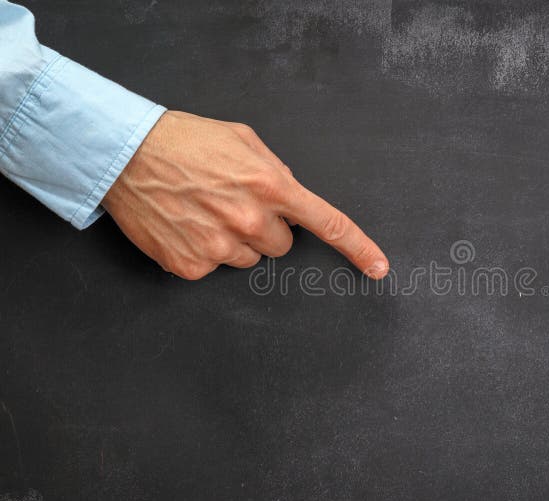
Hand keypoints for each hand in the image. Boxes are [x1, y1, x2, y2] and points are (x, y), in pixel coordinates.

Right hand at [102, 111, 388, 279]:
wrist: (125, 153)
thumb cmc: (185, 141)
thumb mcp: (243, 141)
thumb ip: (277, 172)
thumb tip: (292, 200)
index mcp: (270, 186)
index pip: (326, 223)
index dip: (357, 247)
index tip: (378, 267)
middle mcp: (249, 220)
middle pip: (280, 246)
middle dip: (265, 229)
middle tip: (233, 205)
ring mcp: (219, 247)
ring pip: (247, 259)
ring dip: (234, 241)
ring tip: (204, 211)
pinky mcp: (191, 265)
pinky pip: (213, 267)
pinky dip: (203, 251)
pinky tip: (186, 225)